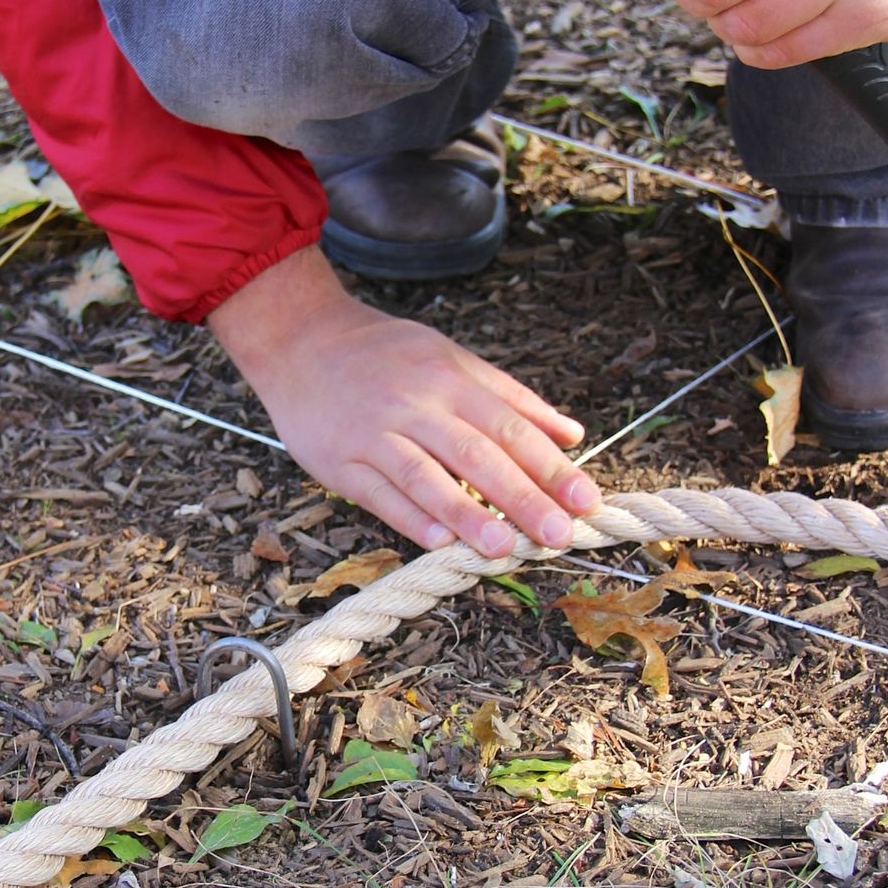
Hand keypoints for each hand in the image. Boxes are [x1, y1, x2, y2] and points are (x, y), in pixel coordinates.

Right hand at [208, 245, 598, 554]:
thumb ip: (512, 397)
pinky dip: (411, 519)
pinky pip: (380, 494)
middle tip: (559, 535)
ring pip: (426, 477)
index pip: (511, 427)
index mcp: (450, 378)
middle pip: (476, 455)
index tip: (586, 500)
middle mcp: (416, 404)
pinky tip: (440, 544)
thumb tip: (572, 433)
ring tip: (504, 548)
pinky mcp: (339, 460)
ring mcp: (374, 433)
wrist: (301, 339)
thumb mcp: (452, 358)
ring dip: (467, 515)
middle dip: (523, 498)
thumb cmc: (386, 354)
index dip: (550, 467)